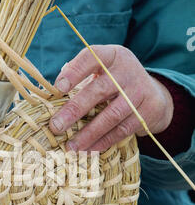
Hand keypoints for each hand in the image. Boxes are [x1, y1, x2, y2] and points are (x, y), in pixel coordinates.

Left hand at [49, 45, 173, 151]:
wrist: (155, 94)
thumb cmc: (115, 82)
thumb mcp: (103, 71)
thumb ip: (80, 78)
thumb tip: (51, 99)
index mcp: (112, 55)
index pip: (92, 57)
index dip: (74, 72)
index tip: (58, 88)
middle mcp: (127, 70)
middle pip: (98, 90)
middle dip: (74, 110)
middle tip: (55, 126)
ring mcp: (140, 91)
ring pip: (111, 115)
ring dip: (88, 133)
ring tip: (70, 146)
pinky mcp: (148, 111)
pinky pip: (122, 130)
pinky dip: (104, 141)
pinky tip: (89, 149)